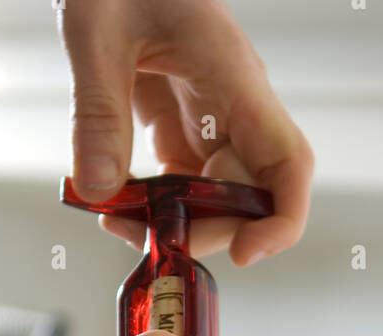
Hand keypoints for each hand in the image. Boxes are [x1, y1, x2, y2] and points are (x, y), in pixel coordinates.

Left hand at [56, 0, 312, 263]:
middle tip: (143, 235)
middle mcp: (234, 99)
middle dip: (204, 229)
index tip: (244, 254)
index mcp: (233, 75)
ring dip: (175, 219)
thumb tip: (99, 189)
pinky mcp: (182, 116)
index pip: (288, 165)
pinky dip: (154, 199)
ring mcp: (210, 110)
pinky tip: (114, 200)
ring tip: (116, 218)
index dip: (279, 220)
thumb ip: (98, 114)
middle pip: (249, 193)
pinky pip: (183, 176)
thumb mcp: (95, 34)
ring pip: (216, 192)